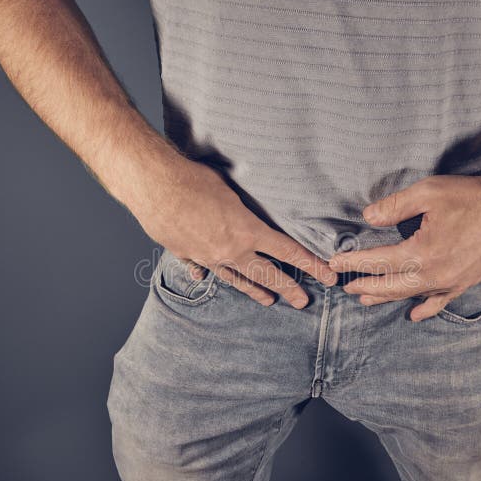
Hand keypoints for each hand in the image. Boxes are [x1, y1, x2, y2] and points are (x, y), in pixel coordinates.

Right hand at [135, 157, 336, 307]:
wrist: (153, 186)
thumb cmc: (193, 178)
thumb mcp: (231, 189)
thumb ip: (245, 207)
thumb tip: (253, 211)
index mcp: (247, 231)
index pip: (288, 252)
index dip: (310, 265)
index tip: (327, 277)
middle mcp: (231, 250)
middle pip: (266, 274)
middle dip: (288, 288)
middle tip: (303, 301)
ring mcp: (208, 257)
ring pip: (237, 279)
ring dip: (255, 291)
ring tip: (269, 301)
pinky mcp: (187, 254)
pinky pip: (201, 268)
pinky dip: (207, 273)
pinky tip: (208, 278)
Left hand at [328, 174, 480, 321]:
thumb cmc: (474, 198)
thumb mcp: (429, 193)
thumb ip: (395, 206)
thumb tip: (368, 216)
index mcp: (421, 252)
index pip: (378, 261)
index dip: (354, 262)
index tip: (335, 262)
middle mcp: (434, 274)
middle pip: (390, 285)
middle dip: (365, 285)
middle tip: (345, 286)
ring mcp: (450, 282)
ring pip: (410, 295)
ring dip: (385, 298)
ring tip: (365, 299)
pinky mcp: (464, 282)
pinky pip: (440, 302)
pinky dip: (424, 309)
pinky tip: (414, 314)